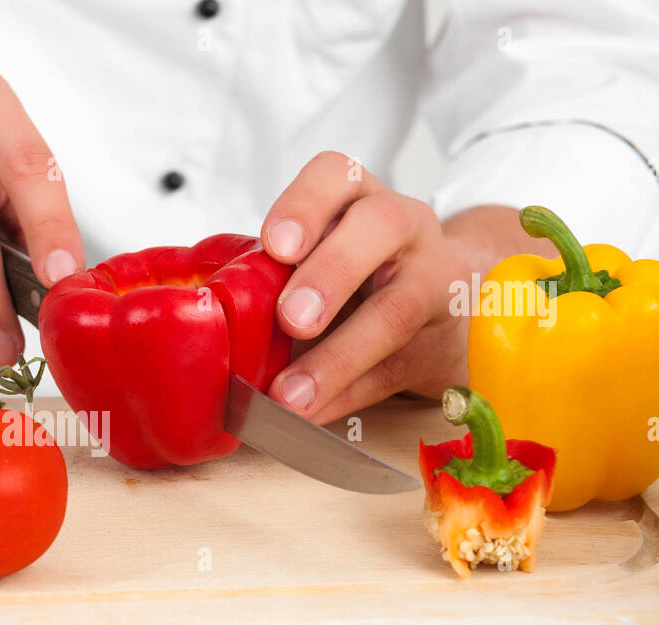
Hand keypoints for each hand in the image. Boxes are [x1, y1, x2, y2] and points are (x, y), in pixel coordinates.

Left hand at [259, 151, 545, 423]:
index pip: (337, 176)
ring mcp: (432, 282)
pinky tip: (311, 415)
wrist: (449, 310)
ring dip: (337, 357)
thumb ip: (274, 278)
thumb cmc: (359, 278)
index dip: (305, 205)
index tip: (276, 244)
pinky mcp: (437, 343)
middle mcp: (404, 228)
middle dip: (331, 273)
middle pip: (381, 227)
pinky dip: (347, 395)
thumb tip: (208, 329)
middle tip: (290, 319)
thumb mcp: (320, 258)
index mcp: (359, 200)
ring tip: (291, 394)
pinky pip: (394, 370)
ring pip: (397, 309)